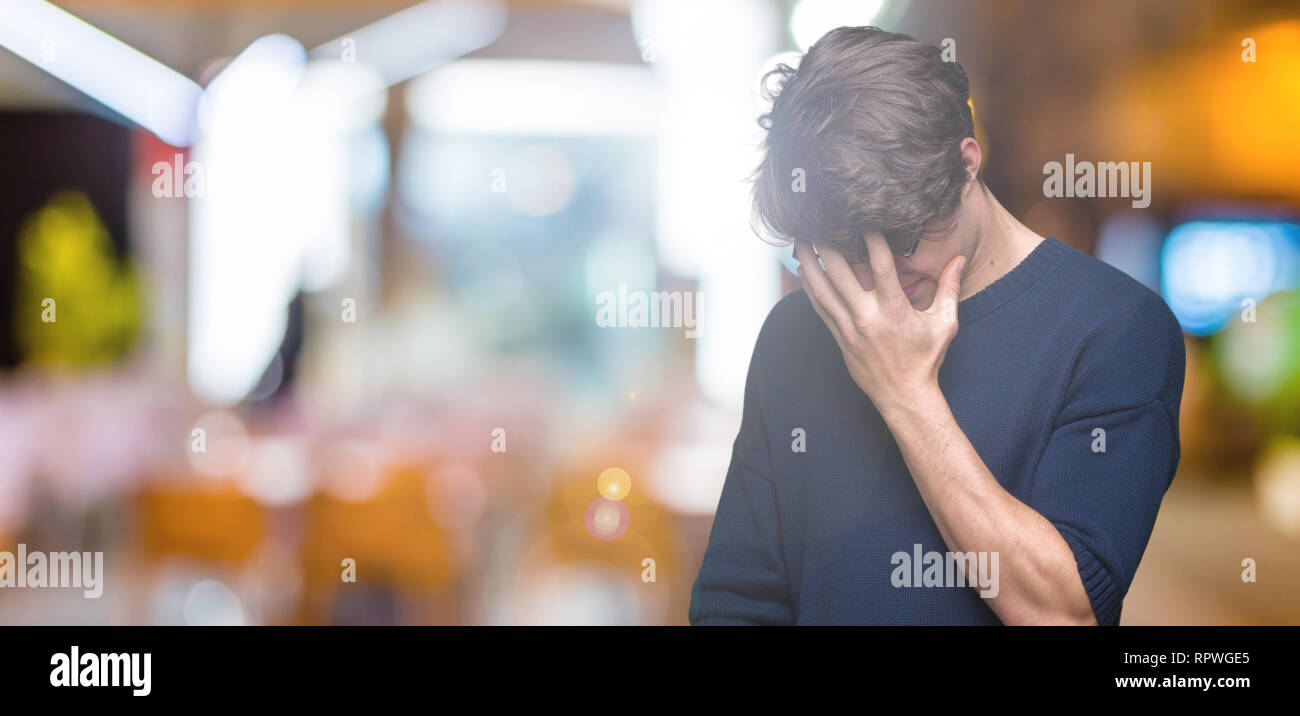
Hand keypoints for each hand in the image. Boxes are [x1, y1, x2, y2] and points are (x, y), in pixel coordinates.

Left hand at [794, 232, 964, 413]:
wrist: (904, 396)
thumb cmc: (926, 360)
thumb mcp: (944, 324)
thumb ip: (950, 289)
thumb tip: (958, 259)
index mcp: (894, 311)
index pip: (881, 267)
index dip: (872, 241)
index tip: (864, 219)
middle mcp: (867, 317)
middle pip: (841, 274)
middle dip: (828, 247)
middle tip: (818, 224)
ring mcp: (849, 328)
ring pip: (823, 290)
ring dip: (810, 264)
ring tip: (801, 241)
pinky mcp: (839, 338)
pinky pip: (820, 308)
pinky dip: (809, 288)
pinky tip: (802, 270)